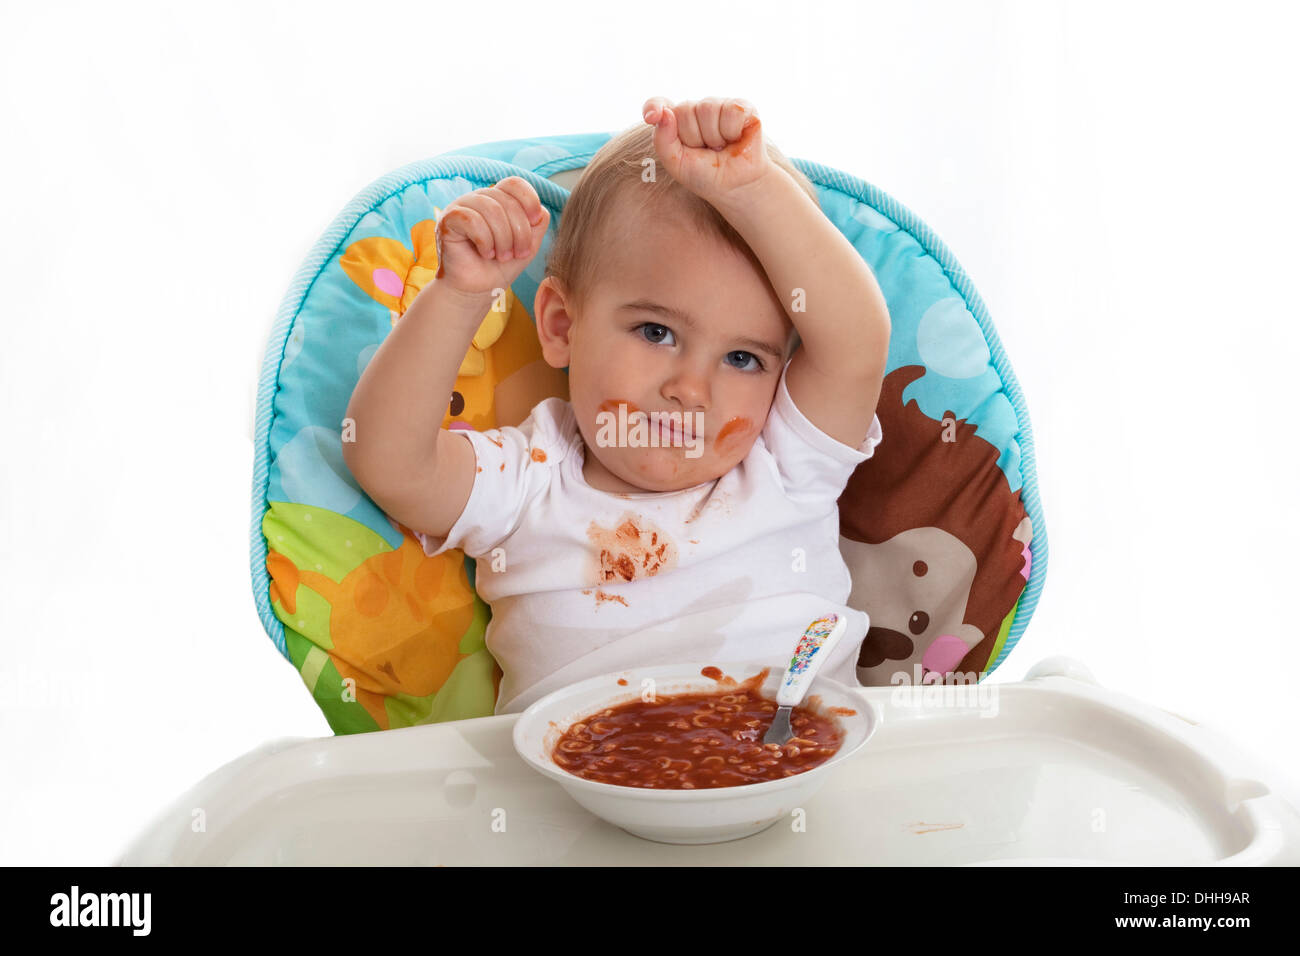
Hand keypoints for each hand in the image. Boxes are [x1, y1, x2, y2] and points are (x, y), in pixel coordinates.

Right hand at [434, 176, 549, 295]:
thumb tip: (541, 210)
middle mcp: (478, 198)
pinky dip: (485, 240)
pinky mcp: (447, 219)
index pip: (514, 184)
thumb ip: (537, 224)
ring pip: (491, 209)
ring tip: (501, 256)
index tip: (534, 221)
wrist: (476, 290)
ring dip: (503, 239)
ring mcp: (461, 206)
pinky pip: (471, 219)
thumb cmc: (500, 267)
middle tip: (516, 254)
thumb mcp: (527, 245)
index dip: (529, 200)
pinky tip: (485, 253)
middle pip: (507, 201)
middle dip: (519, 232)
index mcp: (497, 199)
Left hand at [642, 96, 776, 204]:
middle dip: (694, 138)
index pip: (658, 104)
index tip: (651, 117)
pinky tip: (735, 139)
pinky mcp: (742, 107)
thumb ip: (662, 140)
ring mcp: (719, 105)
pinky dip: (732, 131)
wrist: (735, 186)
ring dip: (714, 137)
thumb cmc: (705, 175)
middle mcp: (696, 109)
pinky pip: (730, 111)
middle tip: (707, 152)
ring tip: (721, 148)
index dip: (654, 107)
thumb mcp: (676, 163)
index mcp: (676, 121)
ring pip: (707, 109)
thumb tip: (664, 113)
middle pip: (684, 110)